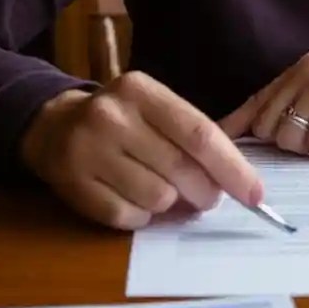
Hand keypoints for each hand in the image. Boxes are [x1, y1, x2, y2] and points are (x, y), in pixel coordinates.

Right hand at [20, 72, 262, 229]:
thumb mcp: (154, 108)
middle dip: (206, 192)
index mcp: (141, 90)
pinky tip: (134, 198)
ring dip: (170, 203)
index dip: (232, 168)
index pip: (199, 133)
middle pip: (181, 169)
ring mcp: (89, 150)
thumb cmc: (122, 119)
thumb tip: (236, 183)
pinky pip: (128, 217)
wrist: (53, 124)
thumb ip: (191, 137)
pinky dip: (141, 216)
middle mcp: (112, 115)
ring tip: (162, 190)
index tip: (256, 195)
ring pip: (157, 198)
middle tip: (208, 197)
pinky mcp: (74, 184)